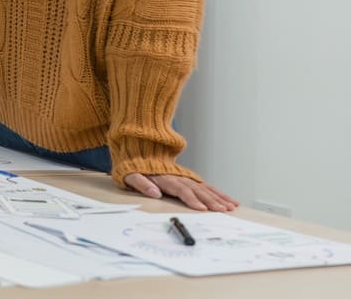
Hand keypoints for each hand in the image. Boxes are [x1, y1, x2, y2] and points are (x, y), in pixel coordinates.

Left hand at [124, 173, 238, 210]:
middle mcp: (179, 177)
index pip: (181, 190)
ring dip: (219, 197)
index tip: (201, 209)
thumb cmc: (134, 167)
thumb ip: (141, 183)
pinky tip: (230, 201)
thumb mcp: (130, 175)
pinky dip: (219, 193)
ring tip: (231, 207)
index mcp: (165, 178)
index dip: (191, 199)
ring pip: (205, 188)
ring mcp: (186, 177)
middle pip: (197, 190)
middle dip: (211, 200)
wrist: (139, 150)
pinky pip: (207, 186)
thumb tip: (154, 193)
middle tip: (223, 210)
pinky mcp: (191, 179)